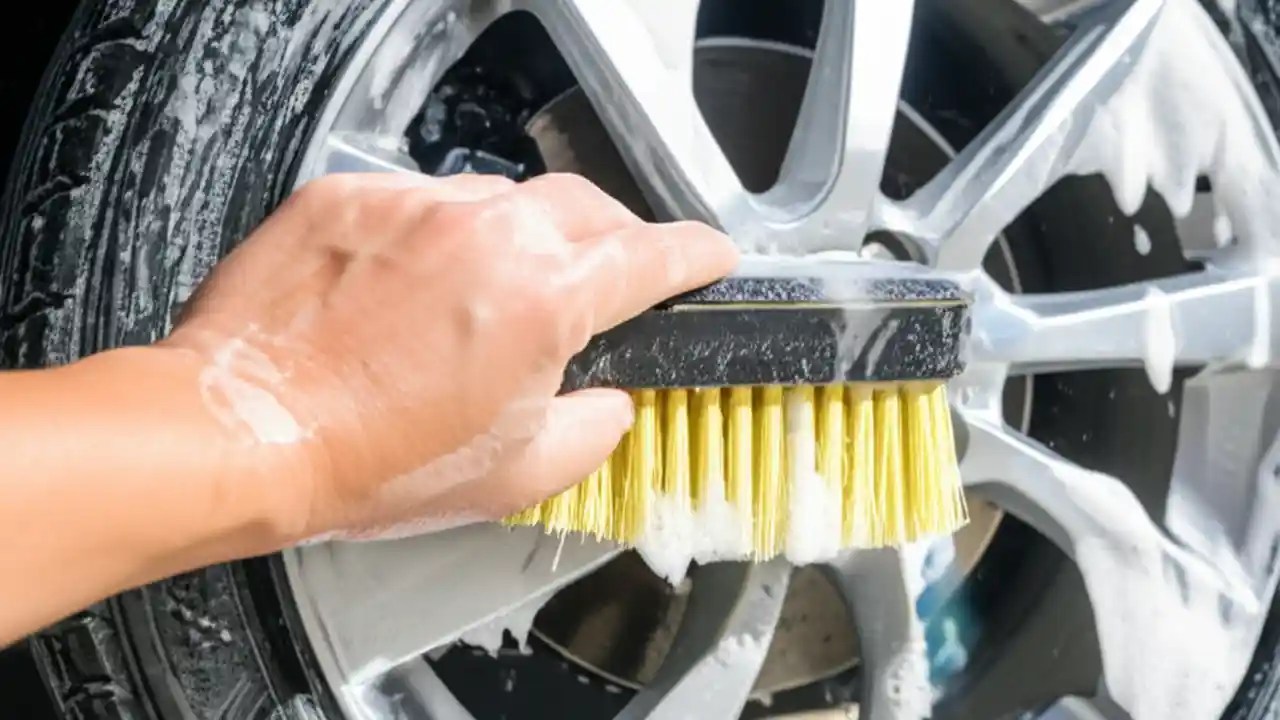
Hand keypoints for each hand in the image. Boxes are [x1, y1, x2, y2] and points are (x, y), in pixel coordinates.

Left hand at [162, 172, 738, 543]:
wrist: (243, 434)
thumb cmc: (371, 462)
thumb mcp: (517, 477)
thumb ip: (595, 428)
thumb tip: (612, 400)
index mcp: (546, 298)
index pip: (654, 254)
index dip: (697, 255)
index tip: (709, 256)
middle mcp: (487, 231)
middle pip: (587, 207)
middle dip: (612, 240)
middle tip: (602, 283)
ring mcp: (414, 204)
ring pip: (501, 199)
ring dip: (516, 240)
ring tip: (481, 302)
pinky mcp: (349, 195)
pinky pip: (420, 199)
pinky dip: (435, 235)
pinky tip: (410, 288)